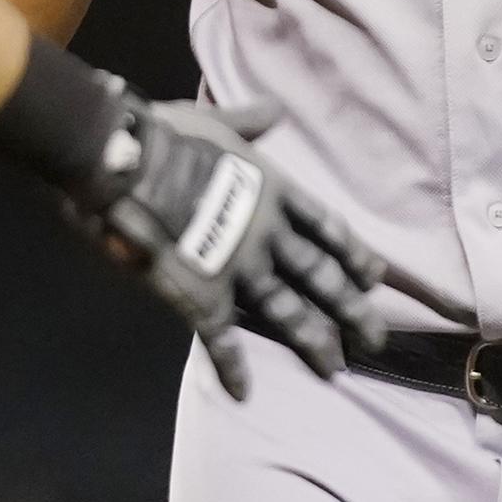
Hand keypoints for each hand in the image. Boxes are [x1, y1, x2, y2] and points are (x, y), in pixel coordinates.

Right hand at [79, 92, 386, 399]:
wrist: (125, 163)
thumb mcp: (216, 120)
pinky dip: (232, 368)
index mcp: (272, 191)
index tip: (375, 278)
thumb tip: (275, 110)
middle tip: (376, 338)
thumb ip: (248, 121)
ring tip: (335, 369)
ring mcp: (238, 268)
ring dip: (313, 342)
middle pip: (321, 278)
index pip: (326, 228)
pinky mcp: (202, 297)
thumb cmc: (165, 135)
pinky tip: (244, 391)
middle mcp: (267, 234)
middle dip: (351, 310)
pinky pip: (221, 340)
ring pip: (286, 312)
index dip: (352, 254)